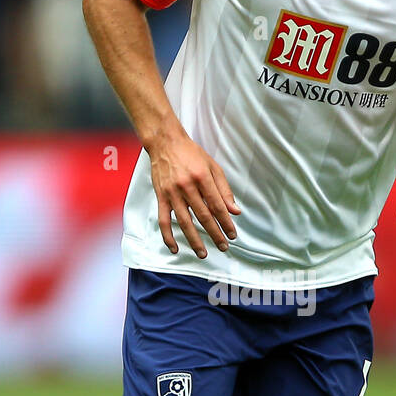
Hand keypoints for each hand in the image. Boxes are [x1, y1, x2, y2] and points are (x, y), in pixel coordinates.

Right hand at [149, 128, 240, 257]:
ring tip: (203, 253)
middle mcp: (187, 186)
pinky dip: (168, 236)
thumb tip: (235, 211)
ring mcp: (172, 193)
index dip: (226, 222)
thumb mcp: (213, 167)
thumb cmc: (191, 154)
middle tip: (223, 247)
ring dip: (194, 240)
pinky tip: (175, 248)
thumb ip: (224, 190)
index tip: (232, 234)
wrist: (165, 143)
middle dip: (215, 234)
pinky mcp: (160, 197)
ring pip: (184, 222)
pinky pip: (164, 221)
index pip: (217, 205)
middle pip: (203, 216)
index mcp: (202, 177)